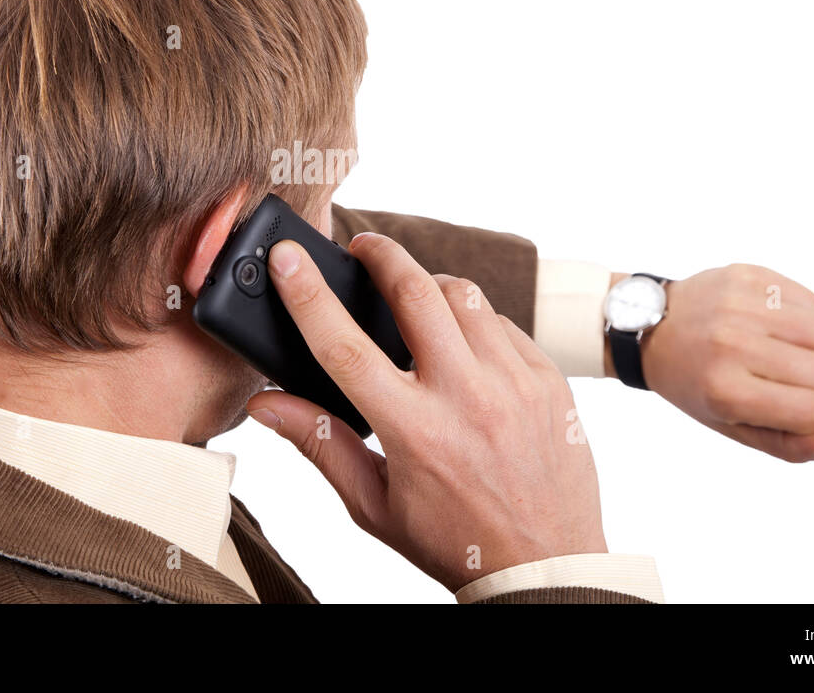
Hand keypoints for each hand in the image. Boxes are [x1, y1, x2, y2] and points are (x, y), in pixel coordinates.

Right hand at [246, 232, 605, 591]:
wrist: (545, 567)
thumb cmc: (455, 542)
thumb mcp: (374, 504)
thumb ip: (319, 444)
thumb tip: (265, 404)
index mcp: (414, 432)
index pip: (345, 346)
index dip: (308, 295)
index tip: (288, 258)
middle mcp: (467, 398)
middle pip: (415, 292)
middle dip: (381, 255)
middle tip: (364, 246)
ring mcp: (514, 384)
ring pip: (463, 296)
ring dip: (430, 285)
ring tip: (414, 297)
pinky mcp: (549, 380)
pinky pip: (504, 323)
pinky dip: (475, 321)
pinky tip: (462, 343)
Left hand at [635, 264, 813, 461]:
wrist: (652, 328)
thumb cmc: (695, 382)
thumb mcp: (731, 425)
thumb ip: (788, 445)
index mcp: (725, 390)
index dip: (813, 417)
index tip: (788, 408)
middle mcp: (731, 344)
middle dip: (810, 382)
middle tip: (770, 375)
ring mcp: (739, 305)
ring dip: (810, 347)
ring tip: (773, 347)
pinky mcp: (747, 275)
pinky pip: (812, 301)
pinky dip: (801, 316)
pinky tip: (768, 323)